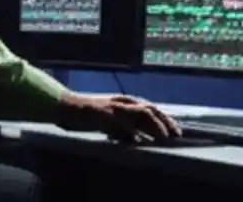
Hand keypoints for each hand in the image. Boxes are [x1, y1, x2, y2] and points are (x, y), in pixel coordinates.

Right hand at [55, 92, 180, 143]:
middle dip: (165, 122)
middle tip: (176, 135)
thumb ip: (123, 129)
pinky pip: (120, 122)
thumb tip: (136, 140)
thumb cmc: (87, 116)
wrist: (66, 107)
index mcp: (125, 102)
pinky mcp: (103, 113)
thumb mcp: (110, 122)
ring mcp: (113, 107)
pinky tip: (137, 139)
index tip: (176, 132)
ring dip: (154, 125)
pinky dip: (131, 130)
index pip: (151, 109)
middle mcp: (122, 102)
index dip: (165, 120)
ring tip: (163, 137)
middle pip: (150, 109)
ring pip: (140, 113)